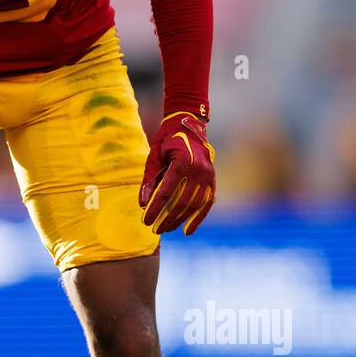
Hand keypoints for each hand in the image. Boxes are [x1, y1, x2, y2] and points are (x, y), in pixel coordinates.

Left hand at [139, 112, 214, 235]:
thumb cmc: (167, 141)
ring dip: (179, 220)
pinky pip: (207, 203)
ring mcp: (208, 176)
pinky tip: (187, 230)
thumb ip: (149, 180)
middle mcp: (198, 170)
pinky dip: (198, 218)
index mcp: (181, 162)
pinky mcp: (212, 180)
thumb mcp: (154, 157)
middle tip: (155, 230)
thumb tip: (143, 204)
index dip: (155, 209)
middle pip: (181, 203)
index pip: (165, 193)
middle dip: (166, 218)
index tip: (146, 221)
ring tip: (166, 229)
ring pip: (193, 205)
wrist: (189, 125)